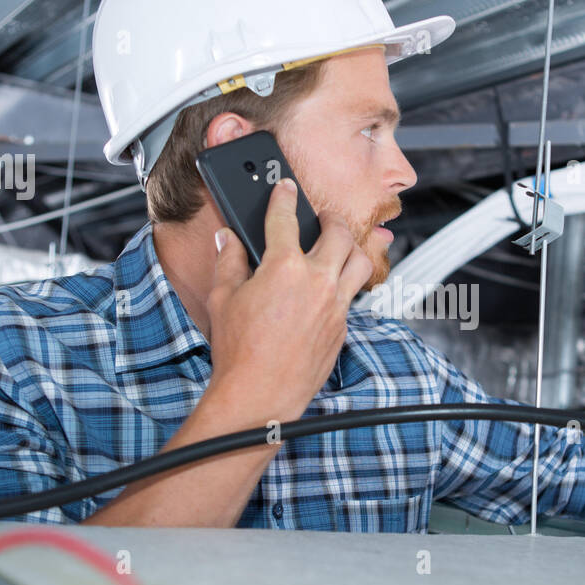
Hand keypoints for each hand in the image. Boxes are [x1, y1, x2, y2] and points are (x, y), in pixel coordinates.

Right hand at [206, 178, 372, 419]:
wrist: (259, 395)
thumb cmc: (239, 352)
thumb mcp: (224, 298)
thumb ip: (229, 261)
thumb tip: (229, 240)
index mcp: (284, 267)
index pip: (285, 217)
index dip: (284, 197)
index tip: (285, 189)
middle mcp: (317, 281)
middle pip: (338, 232)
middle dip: (330, 218)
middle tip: (322, 217)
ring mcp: (335, 305)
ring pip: (360, 262)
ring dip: (351, 248)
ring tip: (340, 246)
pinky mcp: (342, 327)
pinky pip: (352, 295)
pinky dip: (345, 284)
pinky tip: (333, 286)